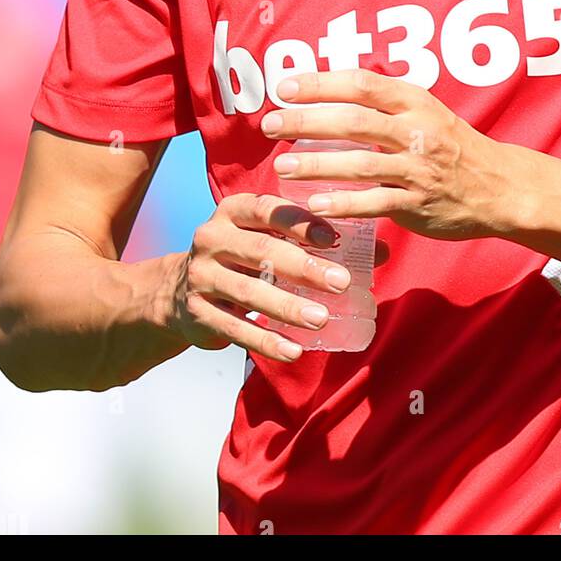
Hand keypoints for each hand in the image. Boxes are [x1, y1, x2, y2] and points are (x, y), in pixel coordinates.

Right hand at [165, 192, 388, 362]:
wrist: (179, 289)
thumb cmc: (244, 257)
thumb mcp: (271, 238)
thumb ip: (317, 240)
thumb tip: (381, 251)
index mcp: (234, 210)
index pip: (269, 209)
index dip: (301, 223)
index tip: (334, 238)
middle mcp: (212, 237)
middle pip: (262, 251)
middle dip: (304, 267)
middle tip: (341, 282)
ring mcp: (201, 275)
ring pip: (249, 292)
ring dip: (288, 307)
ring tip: (321, 318)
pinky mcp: (197, 312)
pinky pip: (235, 329)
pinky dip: (266, 341)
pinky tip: (294, 350)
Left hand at [261, 68, 530, 240]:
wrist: (499, 185)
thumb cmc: (450, 144)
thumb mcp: (423, 110)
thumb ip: (382, 102)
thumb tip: (326, 87)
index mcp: (414, 101)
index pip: (361, 84)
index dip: (320, 84)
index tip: (284, 87)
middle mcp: (416, 130)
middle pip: (353, 120)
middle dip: (306, 121)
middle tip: (269, 125)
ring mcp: (418, 168)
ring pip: (360, 164)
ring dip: (317, 165)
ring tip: (282, 167)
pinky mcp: (418, 203)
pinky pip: (375, 203)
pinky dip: (344, 203)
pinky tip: (315, 204)